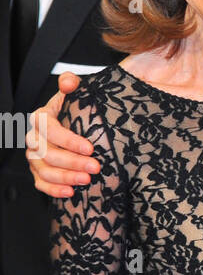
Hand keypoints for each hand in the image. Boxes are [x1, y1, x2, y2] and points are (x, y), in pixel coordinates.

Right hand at [24, 71, 100, 196]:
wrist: (80, 125)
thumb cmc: (78, 110)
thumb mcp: (78, 93)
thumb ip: (73, 84)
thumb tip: (68, 82)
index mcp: (41, 117)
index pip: (49, 129)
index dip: (68, 140)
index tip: (90, 148)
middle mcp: (34, 137)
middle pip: (47, 153)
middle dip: (72, 162)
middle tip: (95, 167)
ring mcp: (35, 156)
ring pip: (44, 170)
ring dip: (66, 177)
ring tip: (87, 180)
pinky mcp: (39, 172)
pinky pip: (41, 183)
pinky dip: (54, 190)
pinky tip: (71, 192)